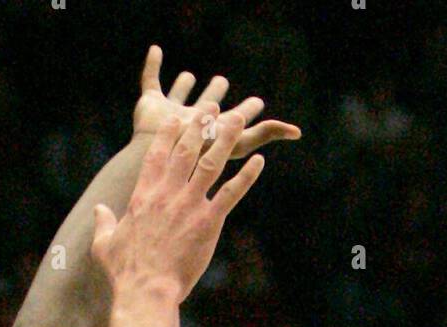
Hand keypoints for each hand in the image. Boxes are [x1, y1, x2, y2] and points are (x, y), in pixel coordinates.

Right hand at [92, 111, 263, 302]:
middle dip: (200, 125)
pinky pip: (231, 193)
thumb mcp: (104, 244)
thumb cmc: (124, 272)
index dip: (169, 134)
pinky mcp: (208, 222)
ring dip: (226, 139)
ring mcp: (189, 206)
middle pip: (186, 150)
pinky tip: (259, 162)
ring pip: (211, 163)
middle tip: (212, 108)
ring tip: (239, 120)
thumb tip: (98, 209)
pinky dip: (246, 177)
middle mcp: (167, 194)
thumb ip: (102, 222)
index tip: (178, 118)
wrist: (146, 291)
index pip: (157, 155)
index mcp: (143, 196)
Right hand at [132, 44, 299, 158]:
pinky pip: (151, 81)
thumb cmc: (202, 151)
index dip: (245, 111)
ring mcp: (169, 114)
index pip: (233, 119)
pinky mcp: (149, 105)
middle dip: (214, 95)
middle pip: (206, 107)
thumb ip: (266, 132)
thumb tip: (298, 132)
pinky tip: (155, 50)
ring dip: (183, 87)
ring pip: (178, 97)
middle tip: (222, 81)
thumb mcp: (239, 140)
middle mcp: (193, 122)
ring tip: (188, 75)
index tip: (257, 102)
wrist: (162, 156)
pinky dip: (152, 65)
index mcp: (213, 131)